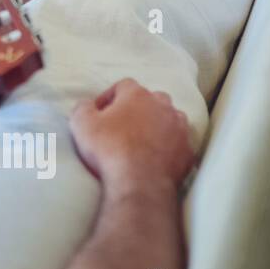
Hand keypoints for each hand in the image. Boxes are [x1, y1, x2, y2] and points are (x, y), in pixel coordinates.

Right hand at [69, 79, 194, 191]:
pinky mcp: (187, 150)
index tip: (100, 112)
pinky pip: (179, 142)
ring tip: (142, 140)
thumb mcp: (81, 123)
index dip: (110, 97)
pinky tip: (156, 157)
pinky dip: (169, 146)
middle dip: (138, 109)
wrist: (139, 183)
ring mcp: (179, 128)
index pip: (124, 85)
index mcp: (137, 95)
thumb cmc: (110, 148)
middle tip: (123, 125)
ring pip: (170, 118)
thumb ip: (83, 107)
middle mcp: (163, 106)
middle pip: (151, 99)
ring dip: (157, 125)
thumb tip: (88, 105)